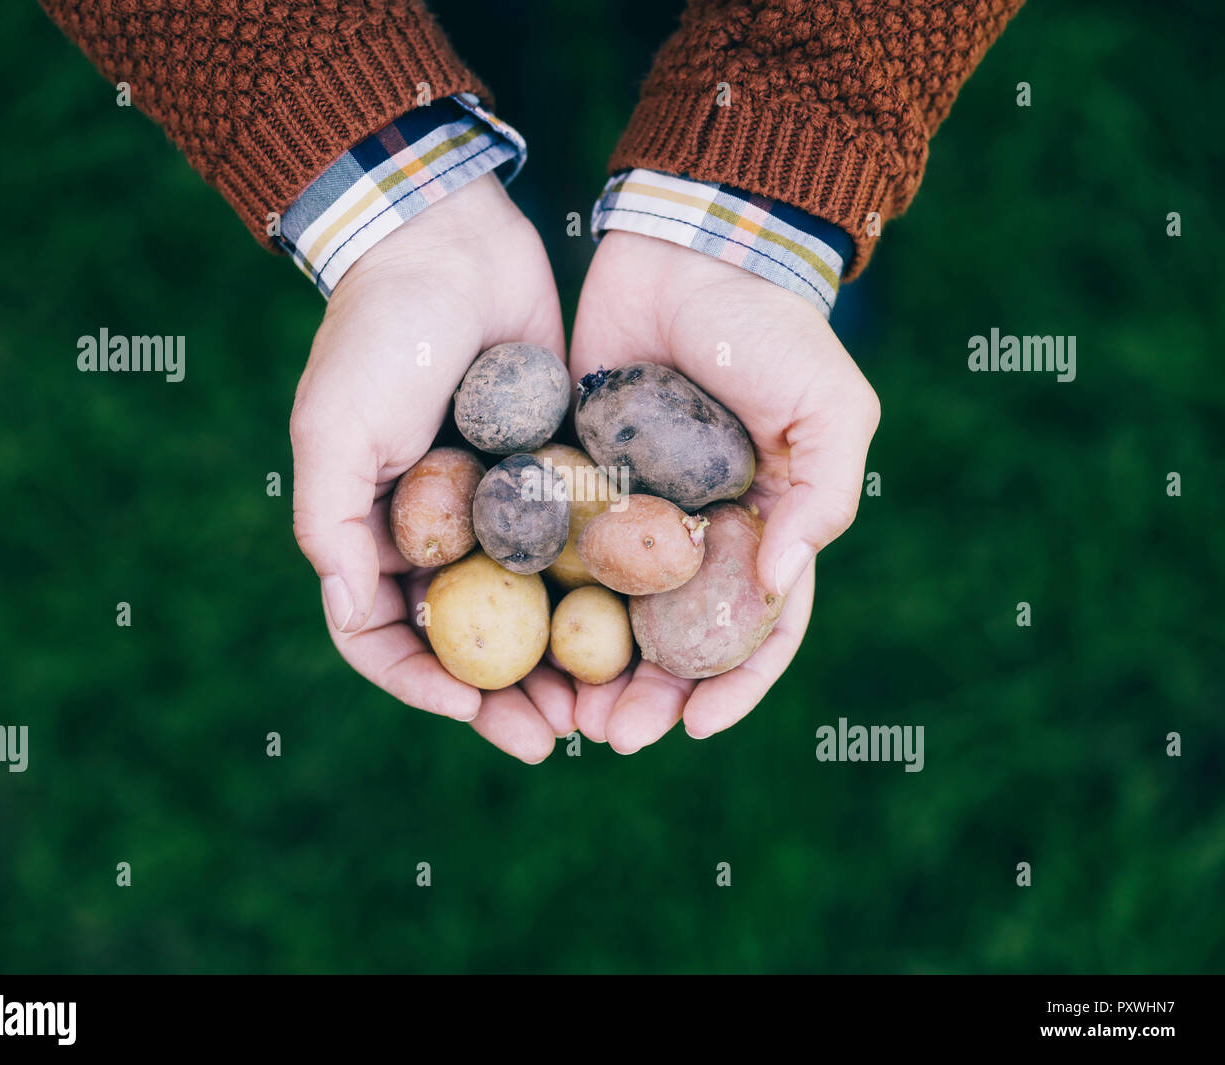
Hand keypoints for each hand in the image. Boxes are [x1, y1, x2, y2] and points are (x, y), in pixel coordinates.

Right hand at [290, 175, 573, 762]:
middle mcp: (434, 534)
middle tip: (557, 733)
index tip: (474, 710)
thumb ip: (330, 520)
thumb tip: (349, 612)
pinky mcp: (553, 477)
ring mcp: (497, 510)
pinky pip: (577, 550)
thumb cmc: (379, 333)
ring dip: (560, 663)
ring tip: (604, 704)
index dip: (423, 684)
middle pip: (469, 642)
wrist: (450, 242)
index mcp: (372, 533)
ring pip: (530, 611)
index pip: (384, 637)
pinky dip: (600, 595)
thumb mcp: (334, 424)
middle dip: (506, 695)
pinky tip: (638, 628)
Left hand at [568, 231, 879, 752]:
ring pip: (611, 611)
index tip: (695, 728)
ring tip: (564, 710)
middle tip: (611, 733)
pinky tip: (519, 636)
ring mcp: (634, 509)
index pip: (758, 629)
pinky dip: (545, 599)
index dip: (733, 686)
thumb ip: (819, 498)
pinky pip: (557, 549)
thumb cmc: (772, 329)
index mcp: (764, 526)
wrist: (686, 247)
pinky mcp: (577, 478)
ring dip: (592, 667)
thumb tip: (777, 588)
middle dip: (650, 693)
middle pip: (674, 637)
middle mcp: (697, 532)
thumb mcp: (829, 409)